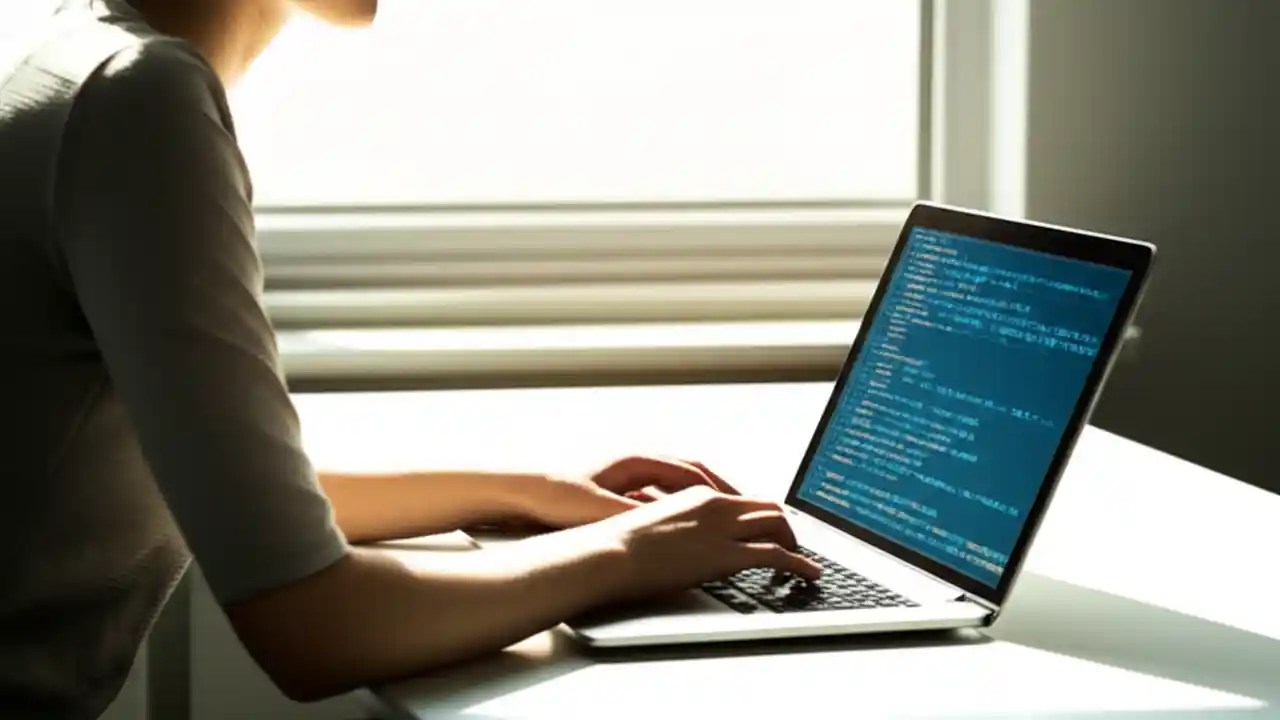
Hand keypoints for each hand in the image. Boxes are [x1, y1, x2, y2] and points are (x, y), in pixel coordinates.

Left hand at [517, 455, 738, 529]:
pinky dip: (677, 513)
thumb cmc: (556, 494)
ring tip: (722, 521)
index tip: (743, 504)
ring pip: (676, 489)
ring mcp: (628, 479)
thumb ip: (634, 515)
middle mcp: (636, 465)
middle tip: (746, 511)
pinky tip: (684, 531)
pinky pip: (659, 501)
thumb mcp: (600, 508)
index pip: (692, 470)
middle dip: (720, 492)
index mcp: (637, 460)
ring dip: (700, 503)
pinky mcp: (618, 494)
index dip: (721, 487)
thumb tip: (665, 522)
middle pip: (690, 476)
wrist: (520, 494)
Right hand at [592, 485, 820, 601]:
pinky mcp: (727, 554)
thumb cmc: (621, 544)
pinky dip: (799, 564)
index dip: (762, 516)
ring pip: (778, 525)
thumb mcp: (655, 524)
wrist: (611, 553)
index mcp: (698, 495)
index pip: (744, 500)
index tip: (768, 529)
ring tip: (801, 561)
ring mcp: (723, 528)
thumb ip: (678, 525)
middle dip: (784, 527)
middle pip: (768, 508)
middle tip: (790, 544)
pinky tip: (807, 574)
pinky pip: (777, 555)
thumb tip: (685, 540)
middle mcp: (716, 504)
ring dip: (795, 544)